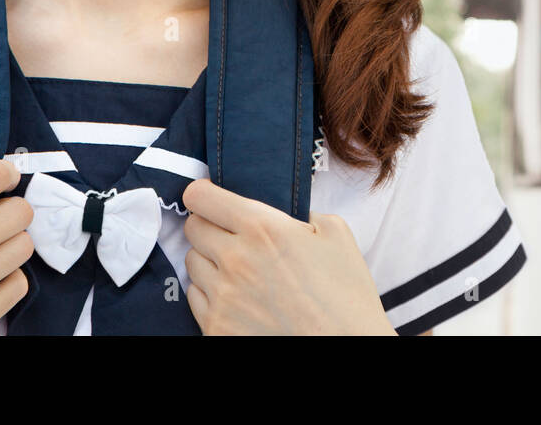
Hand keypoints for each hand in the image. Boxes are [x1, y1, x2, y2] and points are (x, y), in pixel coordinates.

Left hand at [181, 177, 395, 334]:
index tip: (210, 199)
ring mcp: (223, 298)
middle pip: (193, 228)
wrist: (348, 347)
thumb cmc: (346, 295)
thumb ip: (300, 212)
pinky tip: (238, 298)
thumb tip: (280, 213)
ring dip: (210, 261)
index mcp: (262, 229)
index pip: (200, 197)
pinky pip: (196, 297)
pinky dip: (211, 294)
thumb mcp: (335, 233)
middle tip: (232, 237)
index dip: (204, 194)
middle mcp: (235, 260)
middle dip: (209, 227)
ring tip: (241, 272)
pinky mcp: (216, 329)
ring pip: (192, 262)